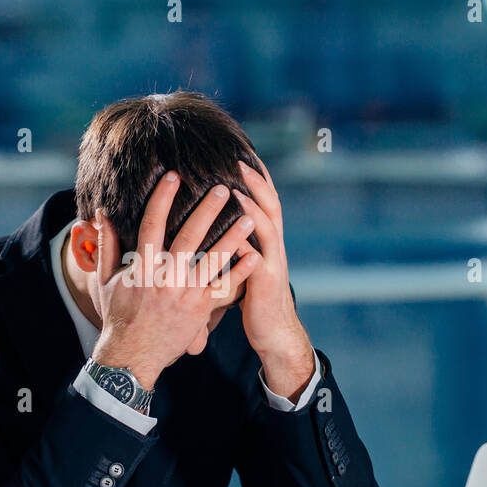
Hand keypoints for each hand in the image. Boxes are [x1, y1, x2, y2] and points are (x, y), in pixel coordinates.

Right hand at [92, 170, 260, 392]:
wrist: (131, 355)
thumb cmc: (117, 315)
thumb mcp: (105, 280)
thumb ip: (105, 245)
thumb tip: (99, 214)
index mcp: (142, 267)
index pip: (152, 225)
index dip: (162, 198)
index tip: (174, 176)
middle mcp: (165, 278)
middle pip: (189, 237)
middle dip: (207, 210)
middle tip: (223, 188)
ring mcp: (185, 294)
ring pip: (213, 261)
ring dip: (233, 238)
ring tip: (250, 217)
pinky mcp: (200, 310)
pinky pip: (224, 289)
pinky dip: (240, 273)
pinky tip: (256, 256)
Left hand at [233, 160, 315, 400]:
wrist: (274, 332)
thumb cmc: (253, 299)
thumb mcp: (245, 265)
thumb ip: (233, 244)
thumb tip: (212, 225)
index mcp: (265, 240)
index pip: (264, 200)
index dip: (257, 177)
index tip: (243, 153)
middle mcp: (272, 246)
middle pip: (270, 205)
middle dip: (256, 181)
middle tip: (240, 159)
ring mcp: (271, 263)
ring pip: (268, 227)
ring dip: (254, 207)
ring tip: (238, 188)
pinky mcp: (265, 283)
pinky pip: (256, 260)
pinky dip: (246, 245)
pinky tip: (236, 234)